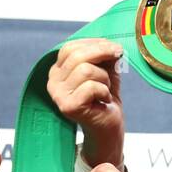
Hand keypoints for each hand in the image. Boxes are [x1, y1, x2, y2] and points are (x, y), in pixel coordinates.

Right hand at [47, 39, 124, 167]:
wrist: (108, 127)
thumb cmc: (104, 98)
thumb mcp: (104, 70)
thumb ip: (103, 55)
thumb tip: (108, 43)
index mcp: (58, 71)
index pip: (70, 48)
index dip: (94, 43)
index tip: (113, 47)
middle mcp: (53, 82)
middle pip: (77, 55)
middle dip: (103, 53)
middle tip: (118, 56)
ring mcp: (58, 95)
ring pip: (85, 70)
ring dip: (104, 78)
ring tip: (105, 89)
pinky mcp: (68, 106)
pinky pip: (91, 87)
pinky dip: (104, 91)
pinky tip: (103, 100)